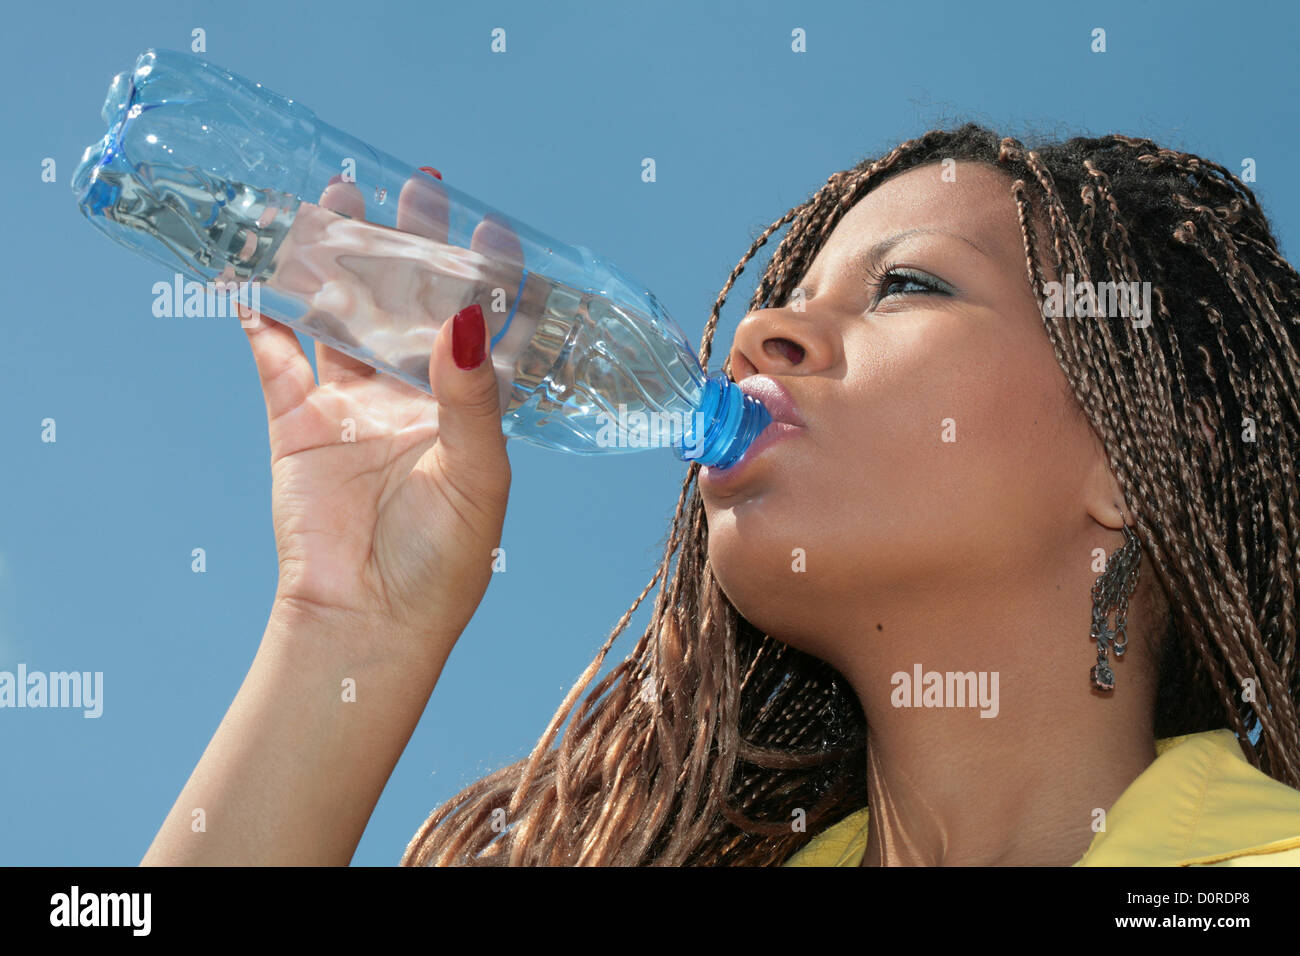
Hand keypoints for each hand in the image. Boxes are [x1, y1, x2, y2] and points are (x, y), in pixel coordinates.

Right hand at [239, 169, 513, 659]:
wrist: (368, 622)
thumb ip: (471, 396)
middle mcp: (412, 396)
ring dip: (338, 261)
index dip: (489, 279)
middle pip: (411, 304)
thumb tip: (471, 317)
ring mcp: (352, 404)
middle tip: (414, 188)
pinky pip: (275, 357)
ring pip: (342, 315)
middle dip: (412, 246)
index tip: (490, 228)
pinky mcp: (297, 421)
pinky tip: (253, 273)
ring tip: (336, 200)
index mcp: (468, 407)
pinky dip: (261, 316)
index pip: (484, 328)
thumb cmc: (443, 562)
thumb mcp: (476, 476)